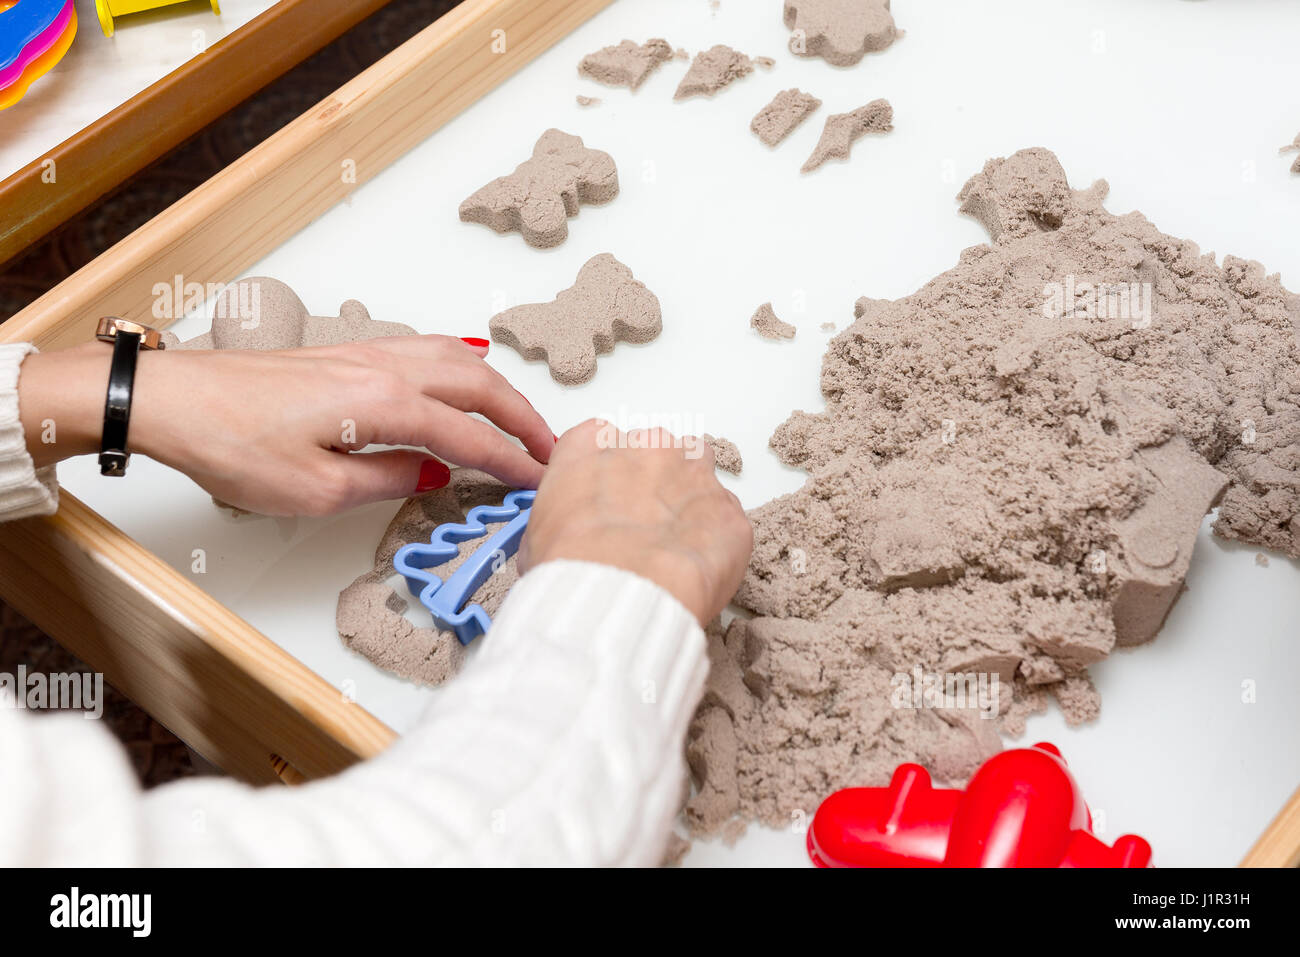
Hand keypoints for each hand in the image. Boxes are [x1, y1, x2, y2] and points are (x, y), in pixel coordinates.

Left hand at [19, 336, 553, 515]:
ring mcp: (366, 355)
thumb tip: (430, 474)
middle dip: (522, 418)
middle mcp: (385, 368)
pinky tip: (462, 378)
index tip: (539, 482)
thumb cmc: (231, 444)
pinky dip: (462, 367)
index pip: (470, 437)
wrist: (173, 401)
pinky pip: (427, 350)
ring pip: (456, 359)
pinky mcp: (346, 355)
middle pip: (479, 386)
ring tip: (519, 417)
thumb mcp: (316, 491)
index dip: (511, 462)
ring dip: (496, 387)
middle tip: (550, 449)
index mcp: (385, 403)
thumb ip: (387, 479)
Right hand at [517, 420, 752, 624]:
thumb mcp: (537, 529)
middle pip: (659, 452)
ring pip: (699, 476)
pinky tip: (694, 570)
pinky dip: (715, 543)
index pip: (605, 440)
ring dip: (690, 503)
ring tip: (674, 547)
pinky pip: (726, 521)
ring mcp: (696, 473)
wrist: (615, 594)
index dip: (610, 474)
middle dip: (655, 485)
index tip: (609, 501)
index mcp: (595, 442)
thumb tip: (572, 529)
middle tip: (643, 530)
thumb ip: (564, 510)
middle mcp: (649, 445)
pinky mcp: (730, 511)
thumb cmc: (571, 564)